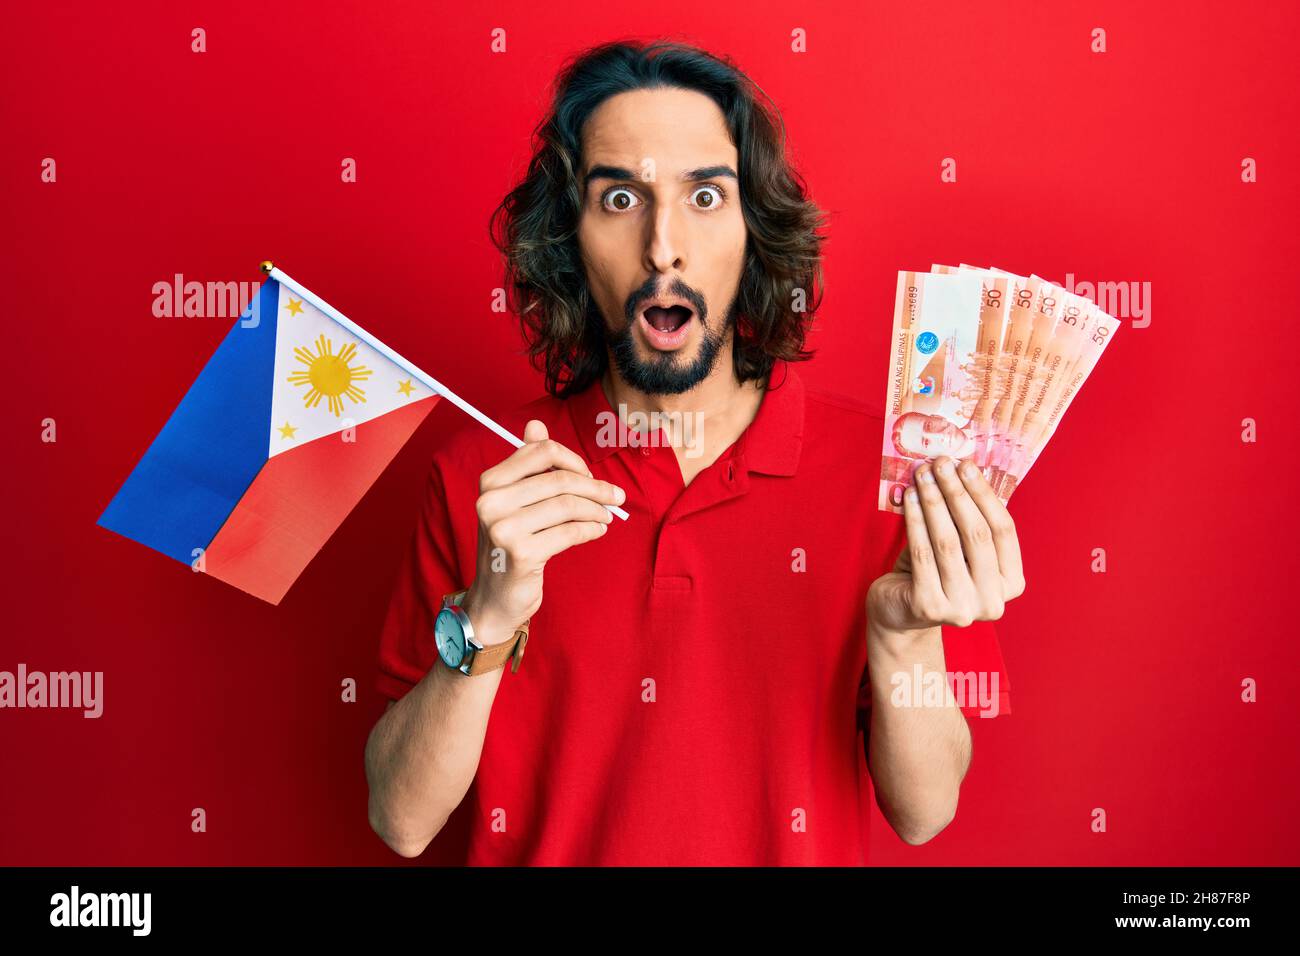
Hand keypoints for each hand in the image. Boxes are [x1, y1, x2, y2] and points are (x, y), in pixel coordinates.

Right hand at [463, 419, 625, 644]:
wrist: (496, 596)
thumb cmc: (511, 544)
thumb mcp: (514, 502)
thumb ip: (527, 464)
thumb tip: (535, 424)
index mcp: (490, 482)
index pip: (541, 452)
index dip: (574, 460)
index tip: (589, 475)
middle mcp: (491, 502)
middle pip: (559, 479)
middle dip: (595, 487)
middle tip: (616, 496)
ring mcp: (504, 528)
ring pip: (568, 505)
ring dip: (596, 509)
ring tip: (607, 516)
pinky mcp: (522, 553)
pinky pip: (570, 532)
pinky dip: (591, 529)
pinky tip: (597, 531)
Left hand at [867, 455, 1025, 635]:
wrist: (900, 610)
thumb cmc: (936, 571)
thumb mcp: (961, 548)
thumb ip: (968, 519)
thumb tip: (961, 469)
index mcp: (1012, 584)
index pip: (1003, 531)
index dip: (984, 495)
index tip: (966, 465)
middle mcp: (992, 602)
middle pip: (977, 534)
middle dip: (957, 493)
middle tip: (941, 463)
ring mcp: (962, 609)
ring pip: (947, 541)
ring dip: (933, 501)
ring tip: (922, 475)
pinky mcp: (929, 607)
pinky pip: (922, 553)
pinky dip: (915, 520)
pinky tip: (909, 498)